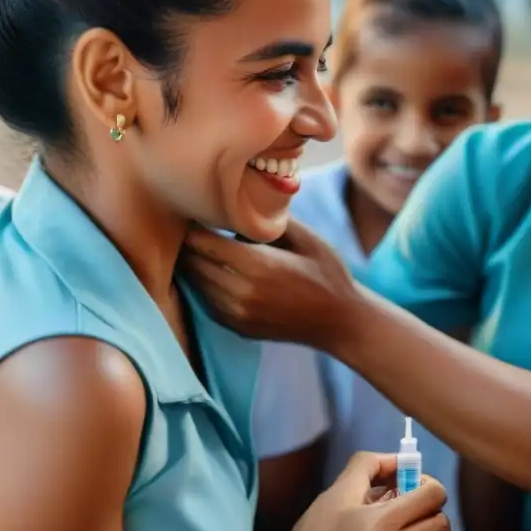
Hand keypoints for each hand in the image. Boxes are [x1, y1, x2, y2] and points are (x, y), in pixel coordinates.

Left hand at [181, 219, 366, 349]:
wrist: (340, 323)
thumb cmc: (328, 274)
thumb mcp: (306, 239)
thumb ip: (271, 222)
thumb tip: (242, 204)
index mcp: (258, 266)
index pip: (204, 243)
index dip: (195, 226)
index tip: (198, 212)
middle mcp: (241, 293)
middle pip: (193, 263)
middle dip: (190, 244)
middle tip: (194, 225)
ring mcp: (237, 314)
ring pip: (196, 284)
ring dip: (195, 264)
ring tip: (202, 245)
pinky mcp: (237, 327)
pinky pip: (206, 301)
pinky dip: (204, 284)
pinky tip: (215, 269)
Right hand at [293, 452, 449, 530]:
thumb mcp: (334, 496)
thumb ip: (366, 466)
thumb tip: (397, 458)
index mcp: (381, 525)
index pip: (433, 495)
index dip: (427, 484)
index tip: (410, 485)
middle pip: (442, 524)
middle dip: (428, 511)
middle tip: (405, 508)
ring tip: (398, 528)